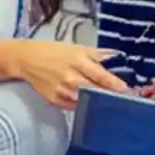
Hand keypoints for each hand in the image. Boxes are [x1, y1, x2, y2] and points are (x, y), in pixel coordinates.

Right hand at [14, 42, 128, 109]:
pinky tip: (92, 105)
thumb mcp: (77, 48)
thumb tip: (117, 58)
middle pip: (96, 91)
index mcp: (78, 61)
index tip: (127, 91)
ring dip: (98, 103)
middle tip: (124, 100)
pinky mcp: (55, 101)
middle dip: (110, 96)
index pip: (102, 76)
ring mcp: (62, 91)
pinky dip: (84, 106)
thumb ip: (98, 55)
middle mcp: (71, 77)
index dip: (116, 85)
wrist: (27, 59)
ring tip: (110, 104)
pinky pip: (75, 107)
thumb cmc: (53, 51)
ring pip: (86, 102)